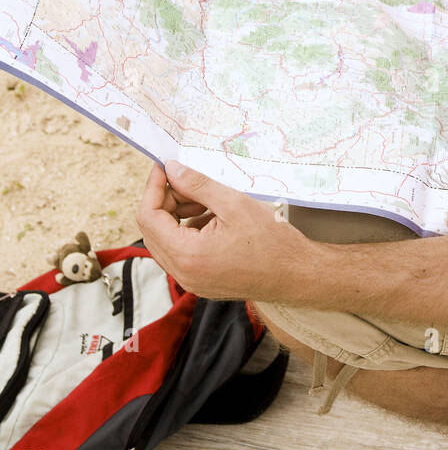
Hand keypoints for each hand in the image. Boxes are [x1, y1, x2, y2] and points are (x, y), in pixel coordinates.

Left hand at [136, 160, 312, 301]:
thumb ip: (197, 185)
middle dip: (166, 200)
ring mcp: (192, 281)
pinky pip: (181, 252)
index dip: (153, 188)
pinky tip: (213, 216)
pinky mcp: (202, 281)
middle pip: (153, 230)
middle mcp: (183, 274)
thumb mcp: (234, 203)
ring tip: (206, 198)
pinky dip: (189, 229)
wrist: (297, 275)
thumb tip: (172, 169)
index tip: (166, 167)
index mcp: (187, 256)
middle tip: (188, 180)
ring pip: (166, 240)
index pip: (148, 217)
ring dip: (178, 214)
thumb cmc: (272, 241)